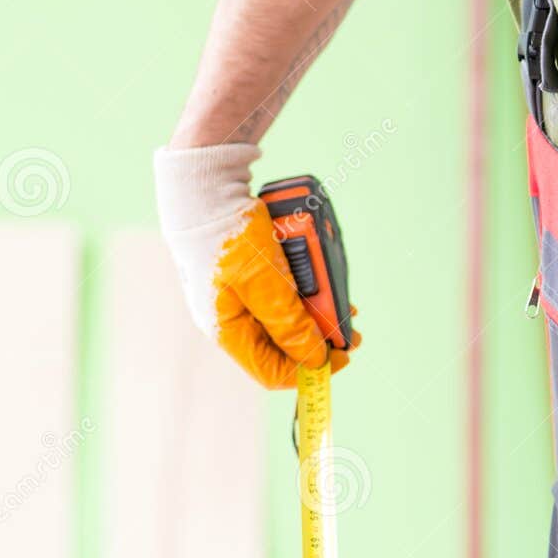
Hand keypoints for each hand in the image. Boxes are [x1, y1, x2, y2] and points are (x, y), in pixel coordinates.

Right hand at [154, 143, 360, 388]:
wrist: (207, 186)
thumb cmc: (228, 235)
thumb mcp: (265, 283)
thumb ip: (289, 323)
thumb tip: (315, 358)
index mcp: (228, 329)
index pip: (271, 371)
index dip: (308, 369)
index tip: (342, 354)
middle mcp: (233, 317)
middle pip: (284, 343)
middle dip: (319, 335)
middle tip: (350, 326)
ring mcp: (240, 294)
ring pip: (287, 315)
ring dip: (317, 308)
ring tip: (340, 297)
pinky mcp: (248, 271)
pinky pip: (283, 288)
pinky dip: (305, 285)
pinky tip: (321, 275)